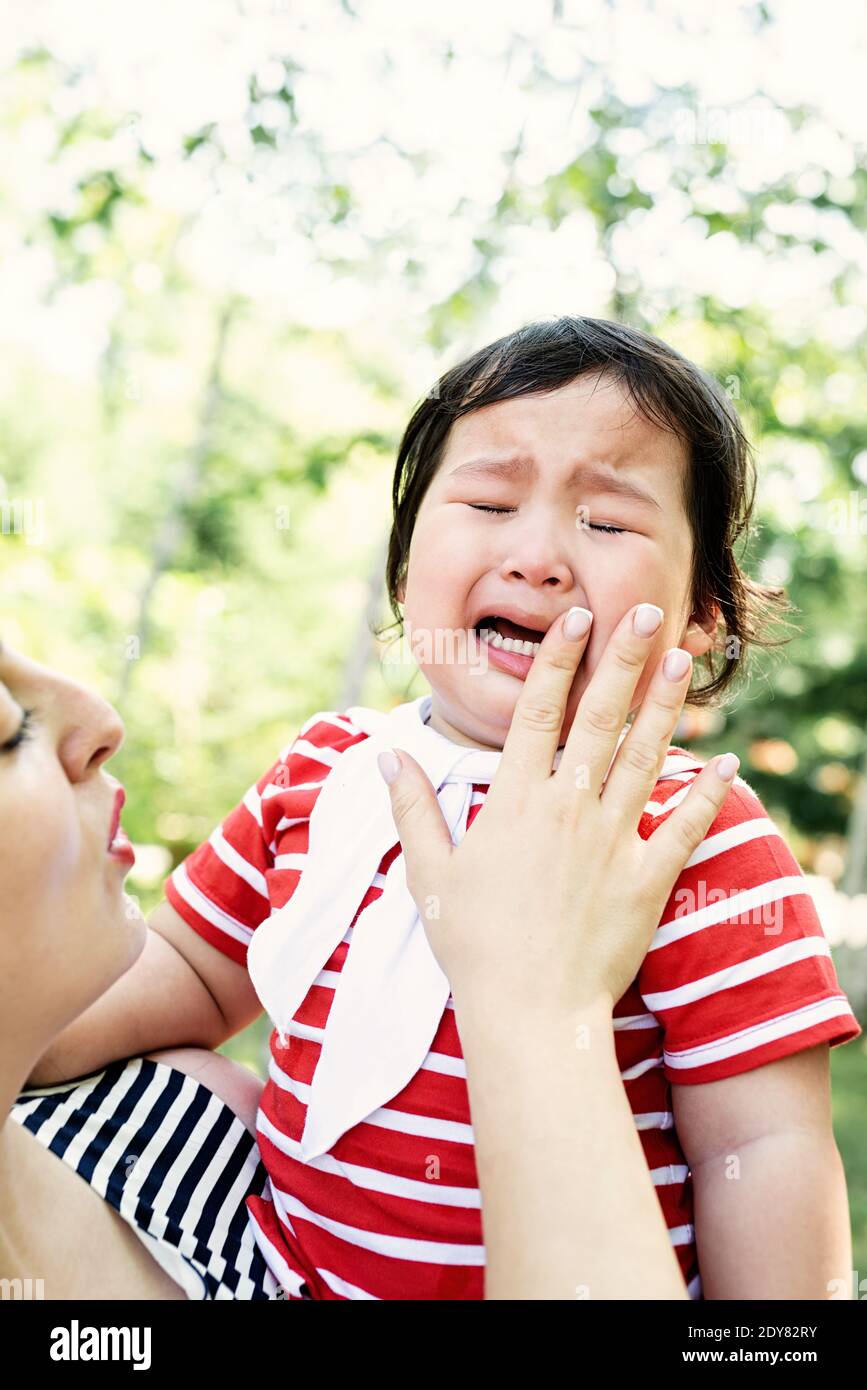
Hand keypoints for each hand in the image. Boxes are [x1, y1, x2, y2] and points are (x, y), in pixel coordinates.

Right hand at [378, 603, 739, 1017]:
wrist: (530, 1014)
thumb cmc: (473, 946)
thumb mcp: (429, 875)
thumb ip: (413, 809)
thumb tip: (386, 755)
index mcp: (516, 802)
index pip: (538, 712)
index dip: (558, 660)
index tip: (576, 618)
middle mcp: (569, 808)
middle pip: (601, 718)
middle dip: (627, 659)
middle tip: (651, 612)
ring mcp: (614, 841)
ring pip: (646, 757)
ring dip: (668, 706)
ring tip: (685, 661)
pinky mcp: (648, 879)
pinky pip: (684, 826)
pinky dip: (707, 793)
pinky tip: (728, 762)